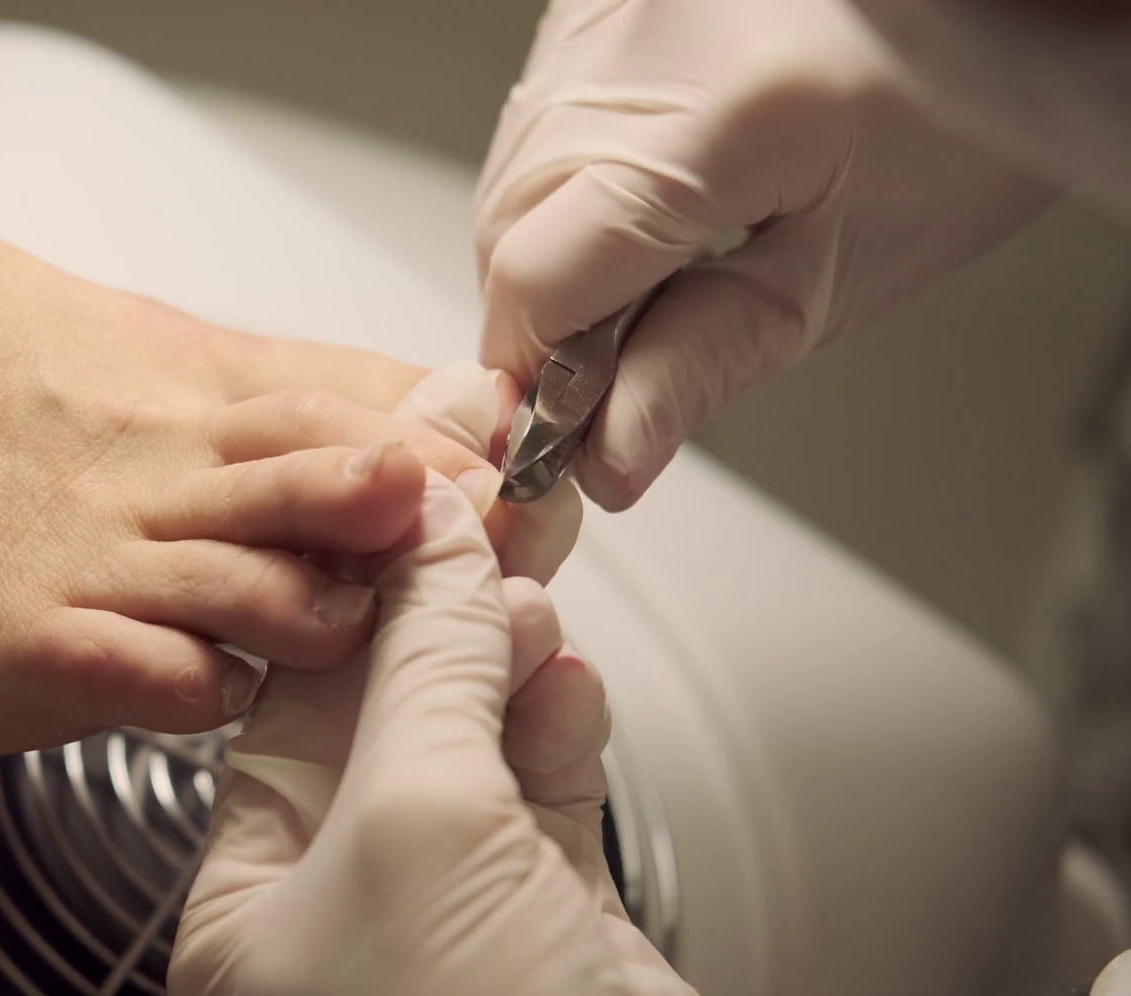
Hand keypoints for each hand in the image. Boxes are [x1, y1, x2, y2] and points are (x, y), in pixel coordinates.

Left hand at [169, 371, 739, 995]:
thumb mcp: (423, 824)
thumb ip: (426, 668)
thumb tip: (434, 544)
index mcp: (250, 914)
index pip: (282, 713)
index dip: (342, 603)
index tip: (390, 511)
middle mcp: (338, 920)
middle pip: (381, 719)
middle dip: (433, 621)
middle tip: (477, 519)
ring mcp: (447, 925)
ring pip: (467, 748)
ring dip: (501, 663)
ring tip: (527, 595)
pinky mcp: (546, 932)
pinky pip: (538, 797)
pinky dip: (556, 730)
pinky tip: (566, 684)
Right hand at [476, 0, 1051, 508]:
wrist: (985, 8)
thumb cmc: (958, 116)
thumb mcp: (846, 269)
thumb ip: (709, 361)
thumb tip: (608, 455)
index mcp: (711, 123)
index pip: (535, 282)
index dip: (543, 376)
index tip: (579, 431)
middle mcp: (632, 49)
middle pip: (506, 231)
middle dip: (548, 320)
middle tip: (633, 357)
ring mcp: (602, 15)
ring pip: (508, 178)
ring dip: (552, 249)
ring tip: (658, 265)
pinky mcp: (594, 3)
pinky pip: (536, 117)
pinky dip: (566, 182)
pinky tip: (642, 195)